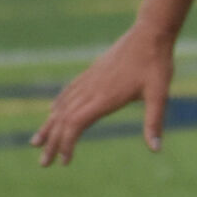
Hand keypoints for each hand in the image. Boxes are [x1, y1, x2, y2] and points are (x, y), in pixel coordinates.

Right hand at [31, 25, 174, 165]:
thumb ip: (154, 122)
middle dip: (52, 142)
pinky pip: (68, 92)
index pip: (76, 125)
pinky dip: (58, 106)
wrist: (150, 32)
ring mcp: (89, 79)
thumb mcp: (160, 94)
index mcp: (104, 97)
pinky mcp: (92, 71)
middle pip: (63, 120)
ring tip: (36, 142)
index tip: (64, 162)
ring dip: (49, 126)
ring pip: (62, 106)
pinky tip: (53, 112)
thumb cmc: (157, 64)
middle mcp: (91, 89)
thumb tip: (156, 148)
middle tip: (43, 164)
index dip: (67, 144)